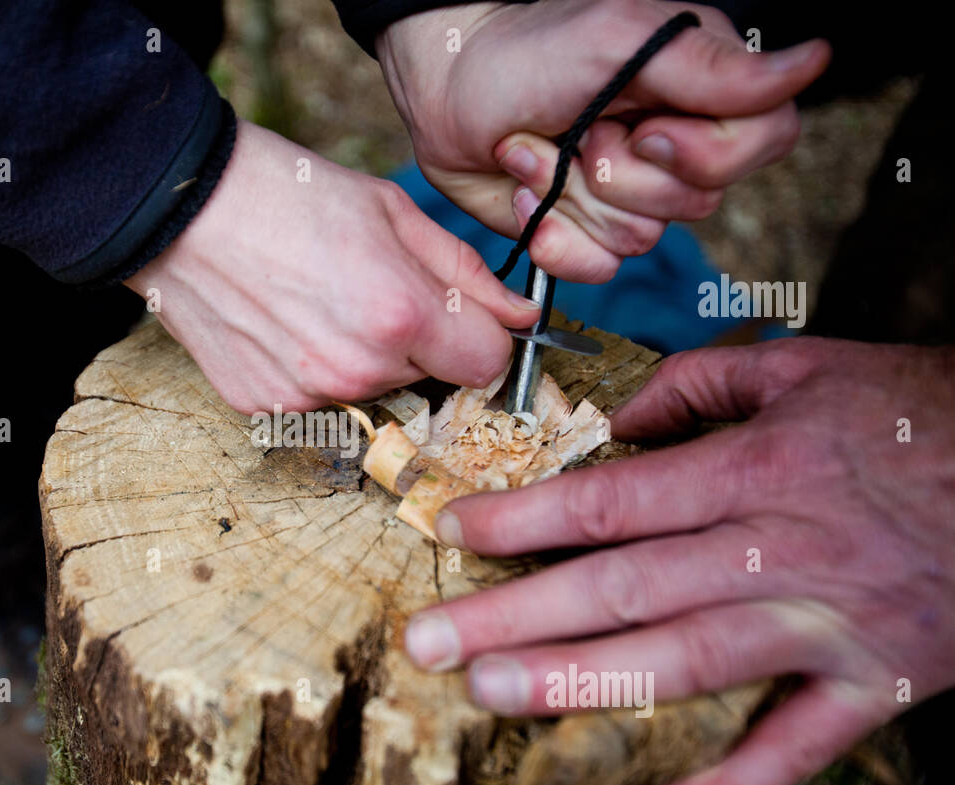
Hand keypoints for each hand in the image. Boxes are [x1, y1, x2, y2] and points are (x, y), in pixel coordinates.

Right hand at [125, 120, 539, 414]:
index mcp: (402, 315)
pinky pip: (318, 399)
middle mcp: (359, 371)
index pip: (487, 365)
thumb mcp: (391, 211)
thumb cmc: (287, 195)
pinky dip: (312, 368)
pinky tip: (284, 322)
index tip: (459, 315)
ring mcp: (308, 396)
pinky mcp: (266, 407)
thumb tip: (522, 315)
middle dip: (418, 342)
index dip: (478, 336)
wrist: (181, 210)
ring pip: (375, 391)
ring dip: (366, 357)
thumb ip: (467, 272)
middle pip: (429, 378)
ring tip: (320, 301)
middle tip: (370, 287)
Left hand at [376, 0, 830, 281]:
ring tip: (539, 148)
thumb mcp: (624, 41)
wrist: (446, 88)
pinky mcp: (582, 232)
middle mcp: (676, 146)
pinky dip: (551, 236)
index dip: (705, 153)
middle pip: (696, 201)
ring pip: (641, 239)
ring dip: (573, 196)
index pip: (764, 142)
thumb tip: (813, 61)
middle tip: (578, 129)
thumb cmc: (529, 49)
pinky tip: (526, 191)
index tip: (646, 129)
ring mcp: (629, 195)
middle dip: (621, 173)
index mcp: (704, 90)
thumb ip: (715, 69)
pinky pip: (595, 268)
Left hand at [402, 337, 954, 784]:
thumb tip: (614, 422)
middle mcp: (775, 550)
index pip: (610, 501)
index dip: (523, 518)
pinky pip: (794, 749)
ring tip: (494, 694)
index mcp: (753, 469)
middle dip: (514, 614)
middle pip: (621, 587)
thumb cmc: (918, 414)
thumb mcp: (806, 366)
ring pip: (683, 662)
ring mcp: (824, 624)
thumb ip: (698, 384)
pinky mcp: (874, 681)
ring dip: (582, 682)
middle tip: (429, 642)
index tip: (455, 531)